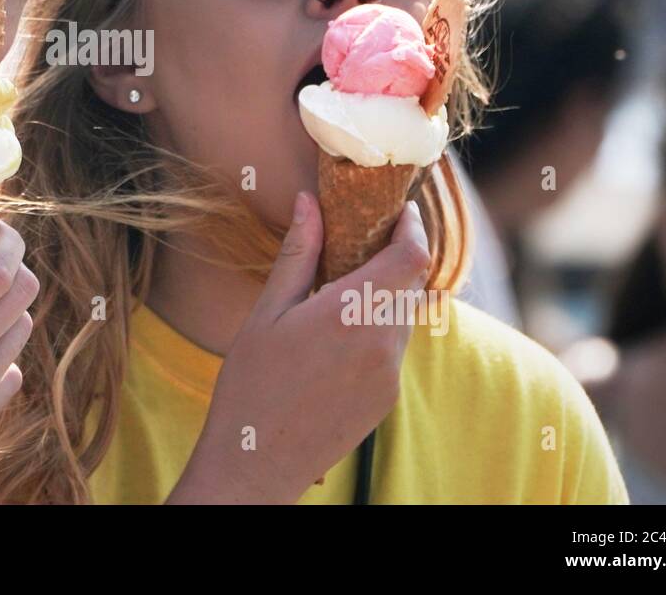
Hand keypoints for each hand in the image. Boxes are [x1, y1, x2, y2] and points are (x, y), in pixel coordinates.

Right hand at [169, 192, 429, 503]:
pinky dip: (378, 326)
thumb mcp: (267, 312)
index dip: (413, 226)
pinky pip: (394, 348)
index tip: (399, 210)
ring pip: (405, 316)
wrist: (256, 462)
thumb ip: (299, 254)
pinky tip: (338, 332)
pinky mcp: (387, 398)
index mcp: (350, 314)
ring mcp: (389, 375)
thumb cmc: (251, 384)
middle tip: (363, 239)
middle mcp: (381, 344)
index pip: (412, 256)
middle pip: (412, 283)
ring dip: (387, 293)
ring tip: (344, 287)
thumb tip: (310, 203)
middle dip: (396, 256)